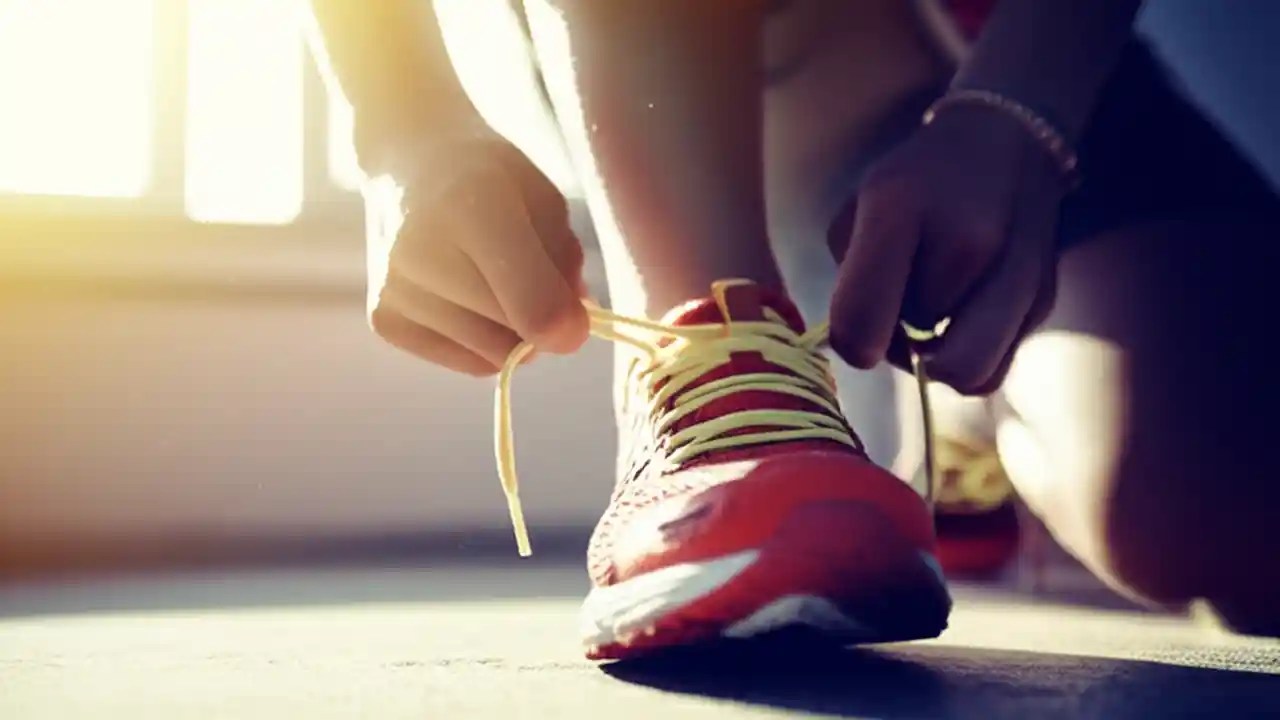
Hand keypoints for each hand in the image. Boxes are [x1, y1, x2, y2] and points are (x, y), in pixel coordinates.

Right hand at [364, 130, 588, 375]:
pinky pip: (467, 363)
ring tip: (493, 281)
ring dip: (511, 332)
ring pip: (491, 356)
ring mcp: (393, 288)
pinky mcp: (382, 318)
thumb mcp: (546, 201)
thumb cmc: (492, 180)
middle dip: (540, 321)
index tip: (580, 321)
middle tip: (533, 278)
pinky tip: (466, 297)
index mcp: (474, 206)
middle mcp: (421, 251)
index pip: (531, 306)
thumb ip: (566, 265)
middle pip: (514, 335)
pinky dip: (482, 343)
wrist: (412, 163)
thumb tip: (565, 335)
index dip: (567, 326)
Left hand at [828, 105, 1064, 394]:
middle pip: (925, 358)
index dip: (853, 344)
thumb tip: (870, 350)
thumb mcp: (860, 209)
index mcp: (899, 210)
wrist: (1006, 143)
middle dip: (904, 350)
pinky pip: (997, 367)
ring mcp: (1017, 270)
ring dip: (944, 357)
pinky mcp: (1046, 297)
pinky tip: (966, 314)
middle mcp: (967, 241)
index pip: (862, 319)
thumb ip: (850, 281)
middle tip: (901, 313)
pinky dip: (975, 354)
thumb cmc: (915, 185)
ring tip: (935, 317)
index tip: (859, 332)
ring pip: (968, 374)